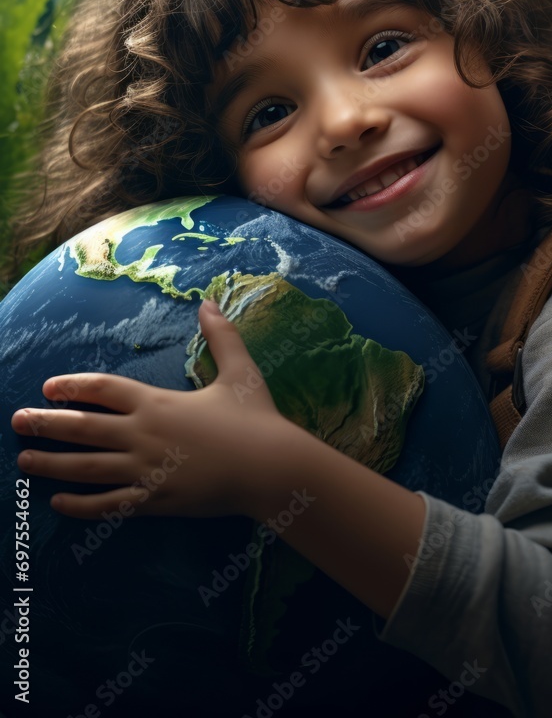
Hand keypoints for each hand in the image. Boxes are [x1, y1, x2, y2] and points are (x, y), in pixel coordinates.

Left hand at [11, 300, 291, 518]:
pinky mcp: (154, 500)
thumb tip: (208, 301)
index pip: (103, 389)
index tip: (47, 387)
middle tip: (17, 421)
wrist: (270, 467)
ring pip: (86, 467)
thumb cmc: (255, 418)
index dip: (73, 386)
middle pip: (83, 427)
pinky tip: (57, 504)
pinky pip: (107, 504)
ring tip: (24, 461)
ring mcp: (145, 469)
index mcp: (157, 402)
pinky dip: (79, 506)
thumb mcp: (240, 370)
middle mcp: (143, 434)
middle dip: (46, 424)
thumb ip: (221, 336)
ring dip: (51, 464)